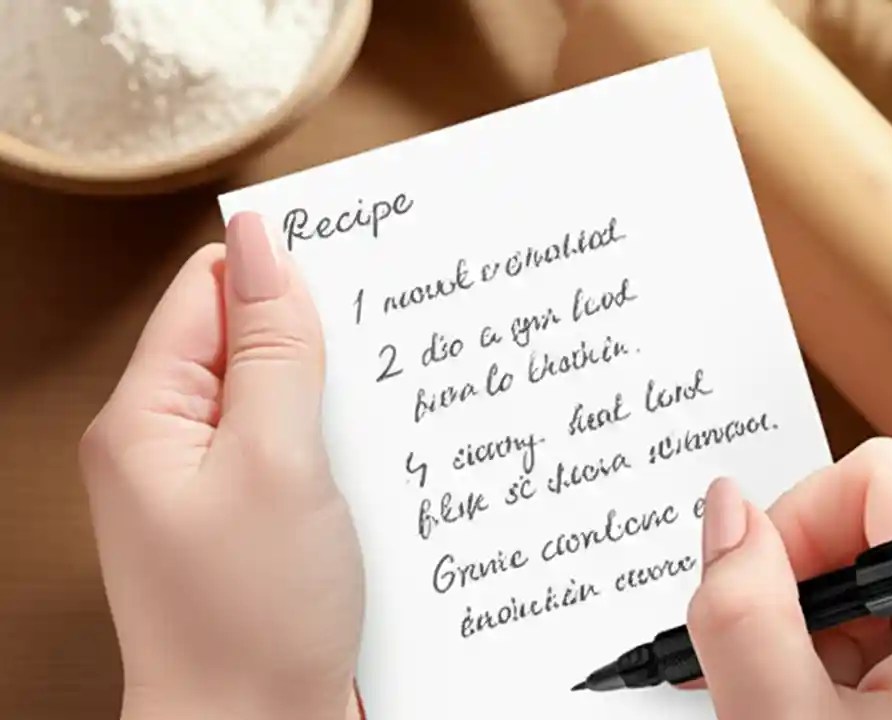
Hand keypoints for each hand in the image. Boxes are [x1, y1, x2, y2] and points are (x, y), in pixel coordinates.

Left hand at [80, 213, 362, 719]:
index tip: (357, 264)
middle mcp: (173, 447)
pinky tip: (378, 466)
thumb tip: (262, 248)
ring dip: (338, 401)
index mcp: (149, 419)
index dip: (279, 270)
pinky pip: (298, 455)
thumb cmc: (250, 622)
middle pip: (249, 344)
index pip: (208, 292)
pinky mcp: (256, 525)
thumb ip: (275, 351)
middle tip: (383, 352)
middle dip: (321, 340)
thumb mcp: (275, 463)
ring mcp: (214, 490)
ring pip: (284, 402)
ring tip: (387, 418)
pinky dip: (341, 450)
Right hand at [688, 438, 891, 719]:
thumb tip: (724, 509)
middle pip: (883, 530)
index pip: (872, 479)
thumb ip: (740, 609)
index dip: (792, 530)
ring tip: (824, 715)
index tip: (757, 605)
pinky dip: (877, 664)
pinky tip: (857, 719)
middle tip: (780, 682)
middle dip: (812, 603)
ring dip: (839, 642)